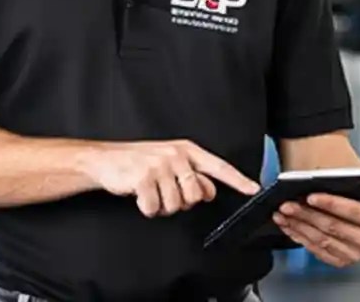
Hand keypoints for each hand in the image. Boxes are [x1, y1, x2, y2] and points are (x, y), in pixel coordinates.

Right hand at [85, 139, 261, 217]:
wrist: (106, 160)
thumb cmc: (139, 162)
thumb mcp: (170, 162)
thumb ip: (192, 175)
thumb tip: (208, 192)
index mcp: (186, 150)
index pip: (218, 167)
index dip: (238, 180)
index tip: (253, 189)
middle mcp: (176, 156)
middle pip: (197, 195)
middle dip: (182, 201)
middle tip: (165, 191)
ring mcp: (160, 166)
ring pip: (176, 205)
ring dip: (162, 206)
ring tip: (151, 191)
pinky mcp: (144, 178)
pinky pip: (154, 208)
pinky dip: (146, 208)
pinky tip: (140, 196)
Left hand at [271, 152, 359, 266]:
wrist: (350, 205)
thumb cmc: (357, 190)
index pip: (355, 211)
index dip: (332, 204)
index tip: (311, 196)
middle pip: (333, 227)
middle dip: (307, 214)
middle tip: (288, 204)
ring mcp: (355, 253)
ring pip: (322, 239)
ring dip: (299, 225)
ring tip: (283, 212)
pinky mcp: (340, 260)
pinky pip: (316, 250)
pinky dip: (299, 236)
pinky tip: (287, 224)